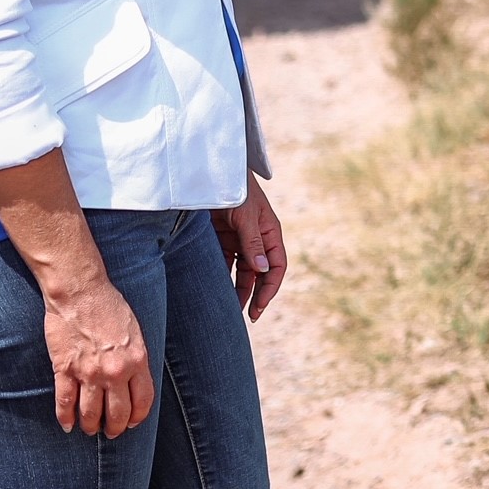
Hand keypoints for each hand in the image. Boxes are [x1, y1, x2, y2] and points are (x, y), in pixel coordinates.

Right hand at [44, 278, 153, 436]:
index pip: (142, 401)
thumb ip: (136, 359)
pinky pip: (64, 402)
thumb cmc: (110, 307)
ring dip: (91, 426)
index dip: (138, 417)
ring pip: (90, 413)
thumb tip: (135, 382)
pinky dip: (65, 418)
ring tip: (91, 429)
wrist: (80, 293)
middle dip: (115, 427)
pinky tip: (68, 425)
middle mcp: (114, 371)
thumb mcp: (135, 332)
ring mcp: (88, 373)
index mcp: (137, 361)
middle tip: (112, 431)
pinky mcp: (65, 370)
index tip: (133, 423)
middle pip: (117, 413)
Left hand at [213, 176, 288, 320]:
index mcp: (270, 232)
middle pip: (260, 272)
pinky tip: (214, 292)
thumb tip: (263, 270)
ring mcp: (239, 239)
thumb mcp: (246, 216)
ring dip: (238, 289)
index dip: (270, 287)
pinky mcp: (221, 239)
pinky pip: (223, 263)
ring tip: (230, 310)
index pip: (277, 265)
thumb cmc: (235, 189)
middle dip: (255, 294)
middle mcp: (257, 238)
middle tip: (248, 316)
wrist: (211, 172)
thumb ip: (253, 243)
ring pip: (241, 271)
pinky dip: (220, 277)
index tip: (259, 306)